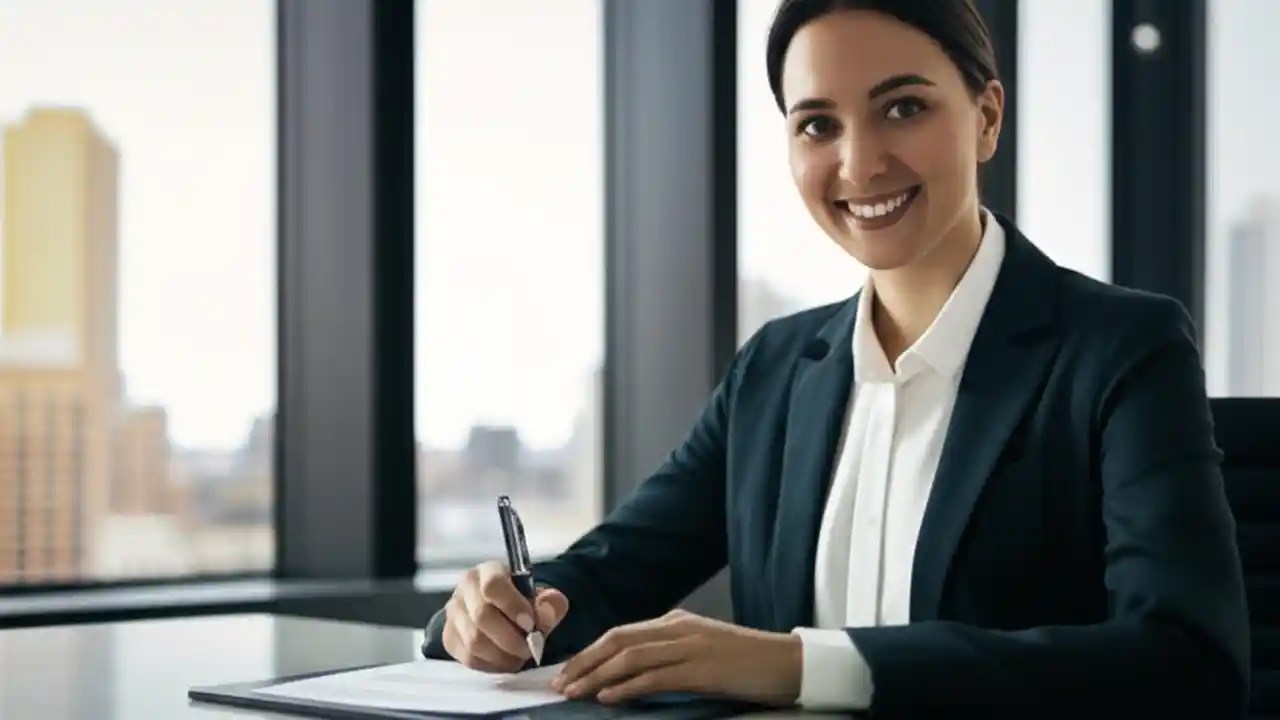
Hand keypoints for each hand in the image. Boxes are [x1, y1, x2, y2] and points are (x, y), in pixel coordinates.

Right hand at [441, 560, 569, 671]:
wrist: (500, 614)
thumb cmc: (522, 603)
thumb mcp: (543, 598)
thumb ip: (551, 604)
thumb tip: (544, 615)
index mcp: (488, 571)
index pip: (493, 585)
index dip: (512, 606)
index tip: (530, 624)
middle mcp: (465, 589)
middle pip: (482, 616)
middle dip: (510, 638)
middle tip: (529, 648)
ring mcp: (454, 613)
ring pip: (474, 640)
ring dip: (502, 655)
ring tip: (519, 657)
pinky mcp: (449, 637)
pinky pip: (468, 657)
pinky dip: (491, 665)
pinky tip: (505, 662)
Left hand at [549, 609, 800, 705]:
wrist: (788, 663)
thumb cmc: (746, 664)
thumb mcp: (701, 652)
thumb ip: (669, 657)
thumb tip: (631, 676)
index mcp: (677, 622)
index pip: (622, 633)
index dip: (590, 652)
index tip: (568, 671)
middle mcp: (679, 628)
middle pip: (618, 640)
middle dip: (583, 661)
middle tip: (558, 682)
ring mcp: (690, 646)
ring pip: (630, 656)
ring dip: (596, 675)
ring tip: (573, 692)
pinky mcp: (702, 668)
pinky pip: (655, 676)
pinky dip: (626, 686)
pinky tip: (608, 697)